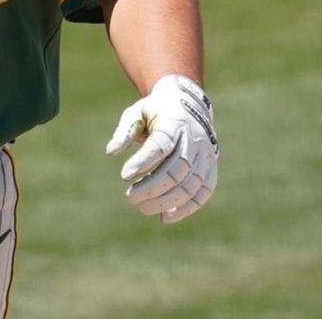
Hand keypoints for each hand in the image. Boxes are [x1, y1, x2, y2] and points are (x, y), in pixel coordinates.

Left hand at [105, 74, 218, 223]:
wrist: (188, 105)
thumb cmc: (155, 113)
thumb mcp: (136, 113)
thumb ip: (124, 132)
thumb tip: (111, 152)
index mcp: (174, 122)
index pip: (161, 145)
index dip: (143, 162)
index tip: (124, 176)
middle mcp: (193, 139)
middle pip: (176, 169)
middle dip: (153, 187)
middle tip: (131, 197)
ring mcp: (205, 155)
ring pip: (191, 183)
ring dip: (167, 200)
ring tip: (143, 208)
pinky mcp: (211, 168)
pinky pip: (204, 191)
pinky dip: (187, 207)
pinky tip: (166, 217)